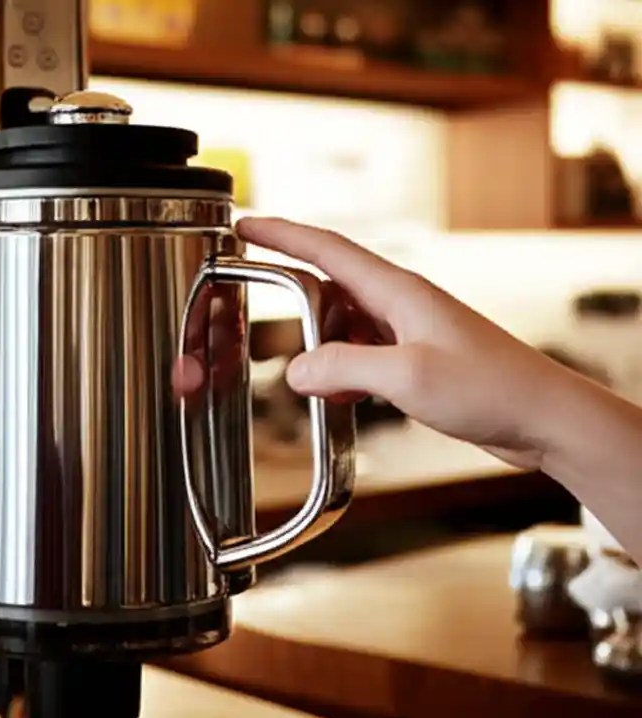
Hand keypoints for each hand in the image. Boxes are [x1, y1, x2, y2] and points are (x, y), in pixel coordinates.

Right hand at [234, 217, 571, 469]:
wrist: (545, 419)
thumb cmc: (494, 388)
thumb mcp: (406, 377)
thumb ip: (342, 368)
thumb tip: (297, 370)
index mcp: (398, 292)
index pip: (326, 249)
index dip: (281, 234)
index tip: (246, 225)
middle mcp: (401, 305)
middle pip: (328, 291)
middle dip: (294, 309)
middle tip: (268, 330)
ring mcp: (408, 333)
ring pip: (342, 328)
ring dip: (321, 351)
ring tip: (314, 380)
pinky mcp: (415, 362)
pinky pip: (362, 357)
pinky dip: (343, 375)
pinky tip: (344, 398)